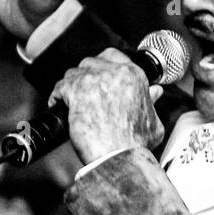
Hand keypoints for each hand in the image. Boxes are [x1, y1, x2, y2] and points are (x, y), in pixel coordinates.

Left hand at [50, 49, 163, 166]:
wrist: (119, 157)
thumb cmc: (135, 144)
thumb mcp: (153, 122)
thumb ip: (152, 102)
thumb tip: (155, 92)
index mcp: (133, 76)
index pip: (112, 57)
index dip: (102, 67)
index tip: (98, 78)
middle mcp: (114, 72)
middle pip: (91, 63)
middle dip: (86, 76)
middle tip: (84, 92)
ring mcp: (93, 79)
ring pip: (74, 74)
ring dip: (71, 86)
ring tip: (71, 101)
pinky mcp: (75, 90)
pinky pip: (60, 86)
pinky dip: (57, 97)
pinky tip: (60, 106)